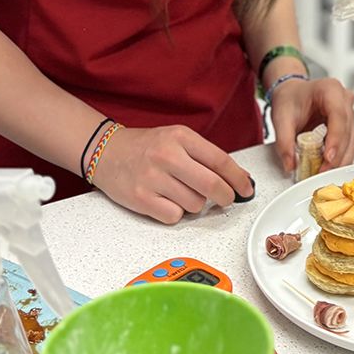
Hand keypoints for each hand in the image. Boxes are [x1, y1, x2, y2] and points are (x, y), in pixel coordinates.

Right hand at [91, 125, 254, 225]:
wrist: (106, 152)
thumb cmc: (146, 147)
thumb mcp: (177, 139)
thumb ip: (205, 156)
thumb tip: (238, 178)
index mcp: (181, 137)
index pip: (220, 161)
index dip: (239, 178)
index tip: (247, 189)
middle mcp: (167, 156)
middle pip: (212, 185)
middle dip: (226, 197)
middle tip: (226, 199)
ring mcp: (153, 178)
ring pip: (195, 204)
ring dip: (196, 204)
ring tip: (181, 192)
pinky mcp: (141, 198)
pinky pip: (175, 216)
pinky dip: (176, 213)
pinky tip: (166, 201)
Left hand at [269, 76, 353, 174]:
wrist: (292, 94)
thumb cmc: (290, 98)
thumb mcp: (281, 117)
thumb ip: (284, 141)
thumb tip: (290, 163)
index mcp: (331, 90)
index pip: (338, 116)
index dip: (335, 139)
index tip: (328, 158)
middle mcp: (344, 100)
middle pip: (347, 132)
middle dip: (336, 155)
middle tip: (321, 172)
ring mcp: (349, 113)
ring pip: (351, 141)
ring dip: (340, 159)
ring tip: (323, 172)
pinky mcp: (348, 126)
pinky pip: (349, 144)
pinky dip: (339, 157)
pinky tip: (328, 166)